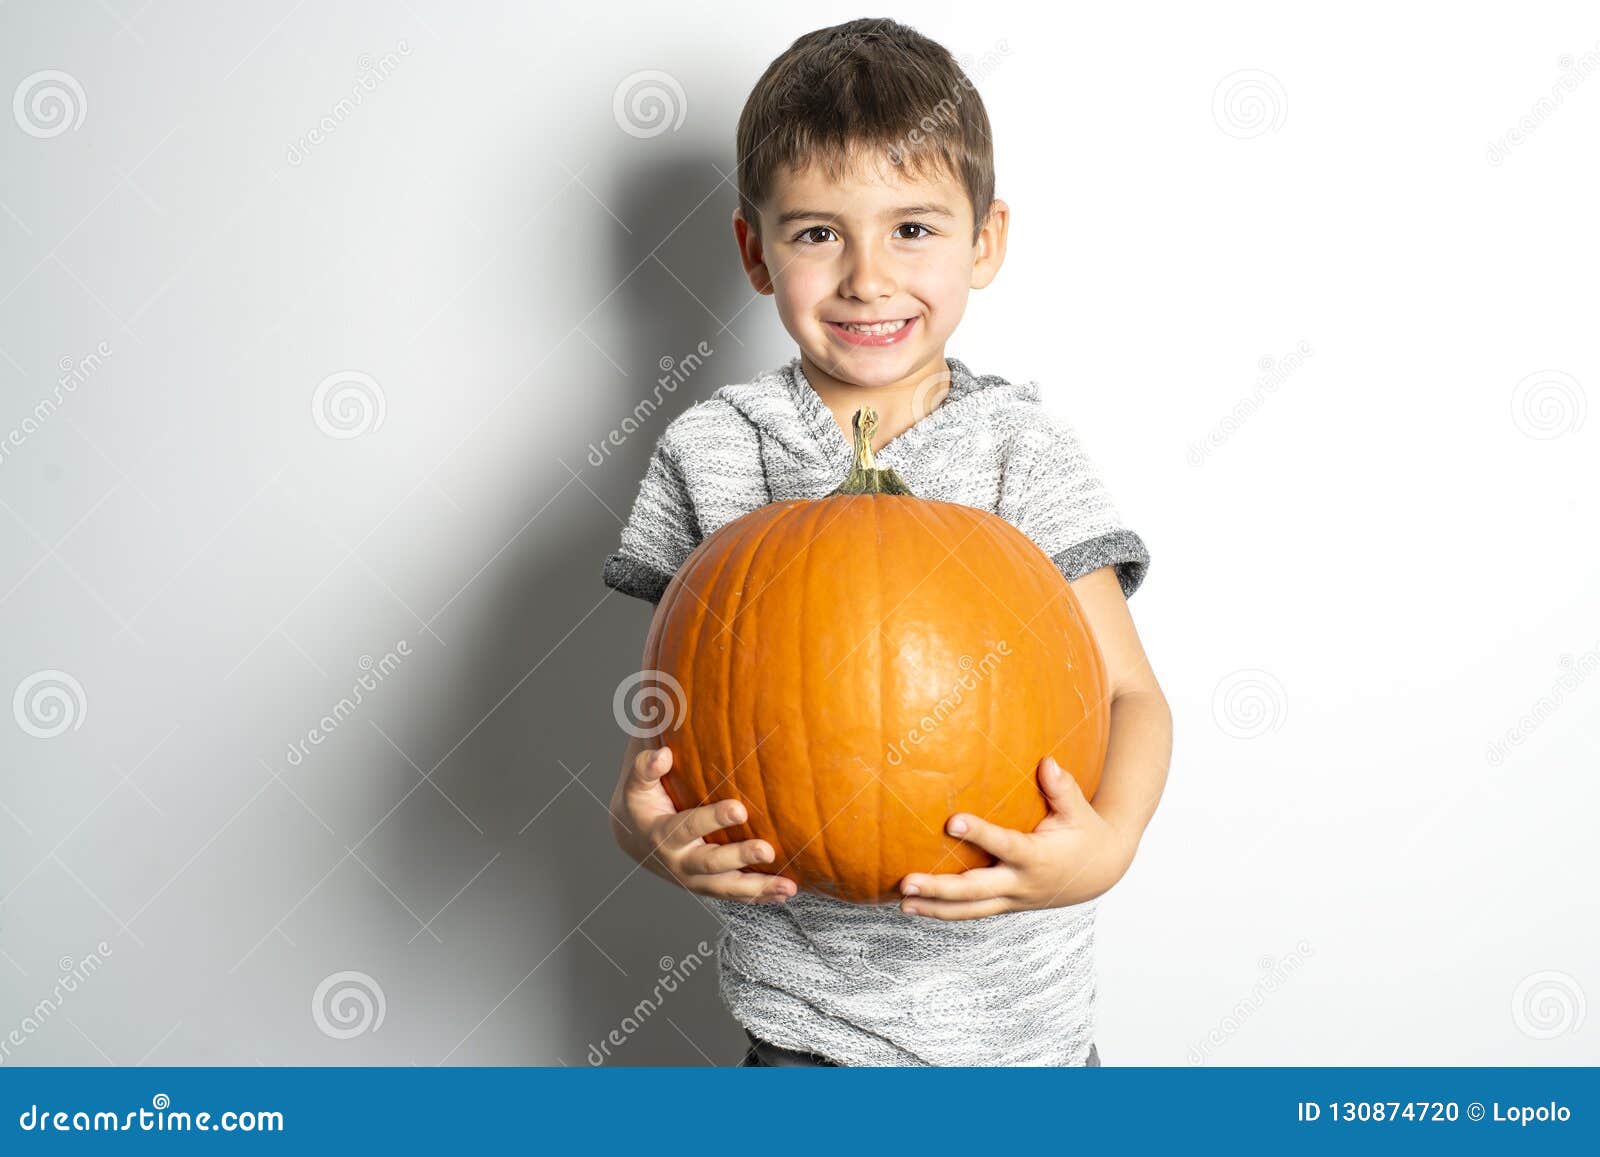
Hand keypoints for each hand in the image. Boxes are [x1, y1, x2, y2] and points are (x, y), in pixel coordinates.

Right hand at [610, 744, 797, 903]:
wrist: (634, 838)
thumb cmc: (642, 801)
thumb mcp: (636, 784)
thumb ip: (645, 768)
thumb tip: (662, 755)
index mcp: (661, 834)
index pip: (688, 827)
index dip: (712, 820)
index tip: (740, 809)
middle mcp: (678, 861)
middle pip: (710, 864)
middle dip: (739, 857)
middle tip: (767, 850)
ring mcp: (694, 878)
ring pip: (726, 887)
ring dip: (758, 887)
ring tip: (788, 887)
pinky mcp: (707, 885)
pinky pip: (734, 893)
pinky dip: (759, 894)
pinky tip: (785, 892)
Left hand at [896, 755, 1134, 919]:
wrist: (1099, 872)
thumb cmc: (1085, 833)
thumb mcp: (1079, 810)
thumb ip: (1063, 788)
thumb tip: (1047, 762)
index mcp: (1037, 857)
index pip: (1004, 845)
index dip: (979, 835)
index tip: (951, 821)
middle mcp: (1021, 883)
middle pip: (976, 892)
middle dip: (940, 889)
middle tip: (907, 882)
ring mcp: (1013, 899)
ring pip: (971, 910)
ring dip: (935, 908)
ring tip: (903, 903)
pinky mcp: (1006, 905)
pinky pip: (973, 911)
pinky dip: (946, 912)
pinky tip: (917, 906)